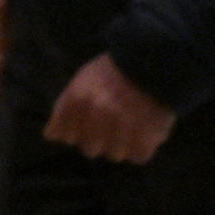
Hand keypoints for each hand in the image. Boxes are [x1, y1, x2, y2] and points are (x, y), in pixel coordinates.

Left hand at [44, 53, 176, 162]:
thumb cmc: (118, 67)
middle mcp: (95, 117)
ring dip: (123, 143)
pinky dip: (143, 146)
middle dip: (100, 137)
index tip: (89, 119)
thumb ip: (66, 106)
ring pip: (114, 154)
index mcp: (77, 100)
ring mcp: (120, 131)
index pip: (63, 136)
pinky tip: (147, 131)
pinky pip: (138, 156)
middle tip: (115, 120)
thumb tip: (52, 136)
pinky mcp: (145, 140)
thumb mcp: (85, 78)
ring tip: (134, 124)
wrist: (161, 59)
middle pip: (89, 149)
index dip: (76, 128)